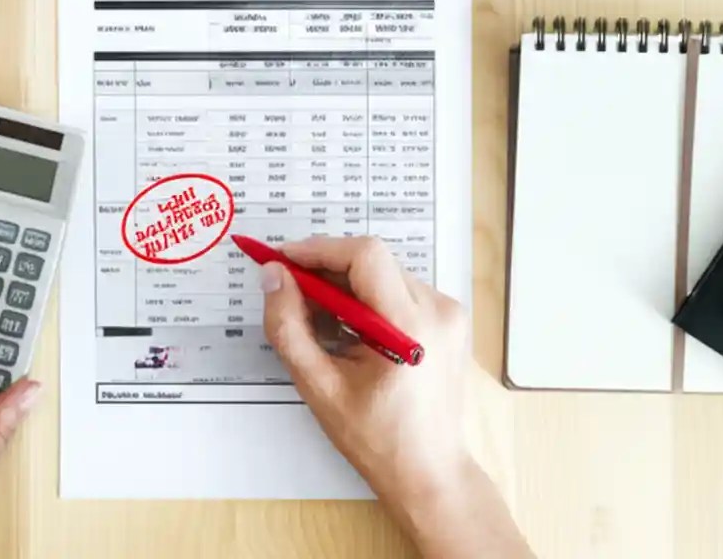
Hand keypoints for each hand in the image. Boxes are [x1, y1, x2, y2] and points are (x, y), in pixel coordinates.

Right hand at [261, 236, 532, 558]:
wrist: (428, 471)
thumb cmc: (377, 439)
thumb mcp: (319, 386)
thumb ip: (289, 327)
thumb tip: (273, 277)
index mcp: (411, 326)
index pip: (364, 256)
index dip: (318, 250)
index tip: (282, 261)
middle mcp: (439, 310)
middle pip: (374, 261)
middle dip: (327, 269)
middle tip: (291, 292)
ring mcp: (449, 314)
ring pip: (385, 273)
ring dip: (347, 287)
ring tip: (321, 324)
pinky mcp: (449, 320)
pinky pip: (400, 290)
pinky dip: (368, 300)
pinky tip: (350, 333)